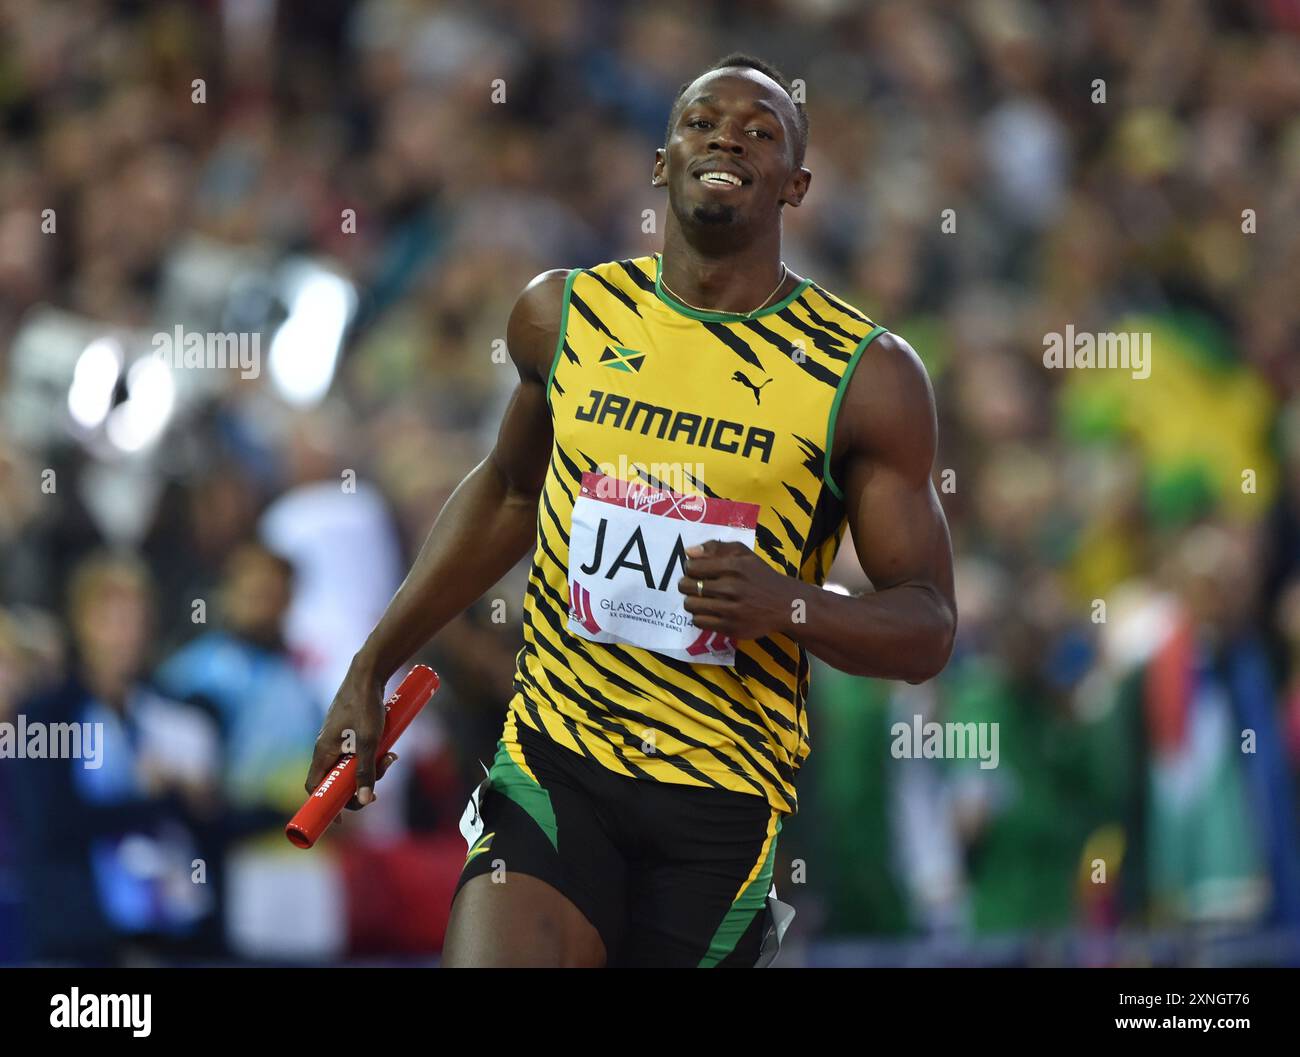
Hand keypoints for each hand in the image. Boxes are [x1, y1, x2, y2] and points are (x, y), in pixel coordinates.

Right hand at [305, 659, 387, 810]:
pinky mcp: (348, 731)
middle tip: (382, 780)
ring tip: (392, 757)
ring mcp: (337, 738)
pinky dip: (372, 755)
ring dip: (371, 768)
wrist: (369, 673)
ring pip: (351, 765)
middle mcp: (325, 747)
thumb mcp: (370, 743)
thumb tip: (364, 800)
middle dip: (360, 785)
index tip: (343, 818)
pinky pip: (357, 752)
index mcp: (322, 752)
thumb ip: (366, 772)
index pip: (314, 787)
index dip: (325, 805)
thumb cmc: (366, 706)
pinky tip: (390, 749)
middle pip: (337, 779)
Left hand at [678, 540, 797, 640]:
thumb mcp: (744, 554)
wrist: (784, 605)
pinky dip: (699, 616)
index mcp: (734, 566)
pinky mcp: (730, 628)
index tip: (695, 571)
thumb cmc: (760, 576)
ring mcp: (731, 610)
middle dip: (687, 585)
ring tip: (702, 599)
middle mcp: (732, 588)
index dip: (689, 568)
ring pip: (691, 605)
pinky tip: (709, 611)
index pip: (692, 567)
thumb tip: (688, 552)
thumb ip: (716, 548)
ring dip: (692, 601)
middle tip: (696, 586)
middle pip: (687, 586)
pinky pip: (699, 621)